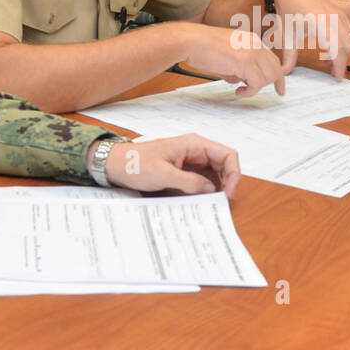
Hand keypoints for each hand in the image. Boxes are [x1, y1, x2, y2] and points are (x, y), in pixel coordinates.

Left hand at [102, 134, 240, 198]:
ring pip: (213, 176)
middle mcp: (195, 152)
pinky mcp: (183, 172)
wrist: (115, 165)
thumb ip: (189, 182)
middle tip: (220, 203)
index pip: (227, 155)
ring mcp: (190, 162)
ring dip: (214, 190)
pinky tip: (198, 202)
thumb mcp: (163, 174)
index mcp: (194, 145)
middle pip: (223, 166)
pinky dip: (202, 192)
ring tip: (208, 204)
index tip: (229, 194)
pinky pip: (200, 182)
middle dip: (226, 184)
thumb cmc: (135, 163)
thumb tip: (211, 190)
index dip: (233, 174)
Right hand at [180, 23, 286, 97]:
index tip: (279, 87)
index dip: (277, 74)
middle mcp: (255, 44)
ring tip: (240, 89)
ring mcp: (252, 52)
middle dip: (274, 83)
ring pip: (268, 77)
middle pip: (276, 68)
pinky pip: (257, 84)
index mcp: (251, 39)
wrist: (191, 41)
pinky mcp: (246, 63)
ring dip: (256, 88)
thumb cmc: (202, 48)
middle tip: (268, 92)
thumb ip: (238, 66)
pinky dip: (249, 91)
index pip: (272, 58)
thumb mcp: (226, 56)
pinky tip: (239, 92)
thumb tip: (241, 80)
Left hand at [272, 0, 349, 79]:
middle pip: (348, 45)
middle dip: (343, 61)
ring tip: (329, 60)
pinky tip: (332, 48)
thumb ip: (288, 55)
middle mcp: (333, 17)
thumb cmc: (289, 11)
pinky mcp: (341, 13)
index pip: (337, 48)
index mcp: (319, 22)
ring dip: (344, 53)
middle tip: (331, 71)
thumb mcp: (287, 34)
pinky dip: (346, 43)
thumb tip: (283, 72)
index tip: (336, 77)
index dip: (339, 65)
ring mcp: (339, 13)